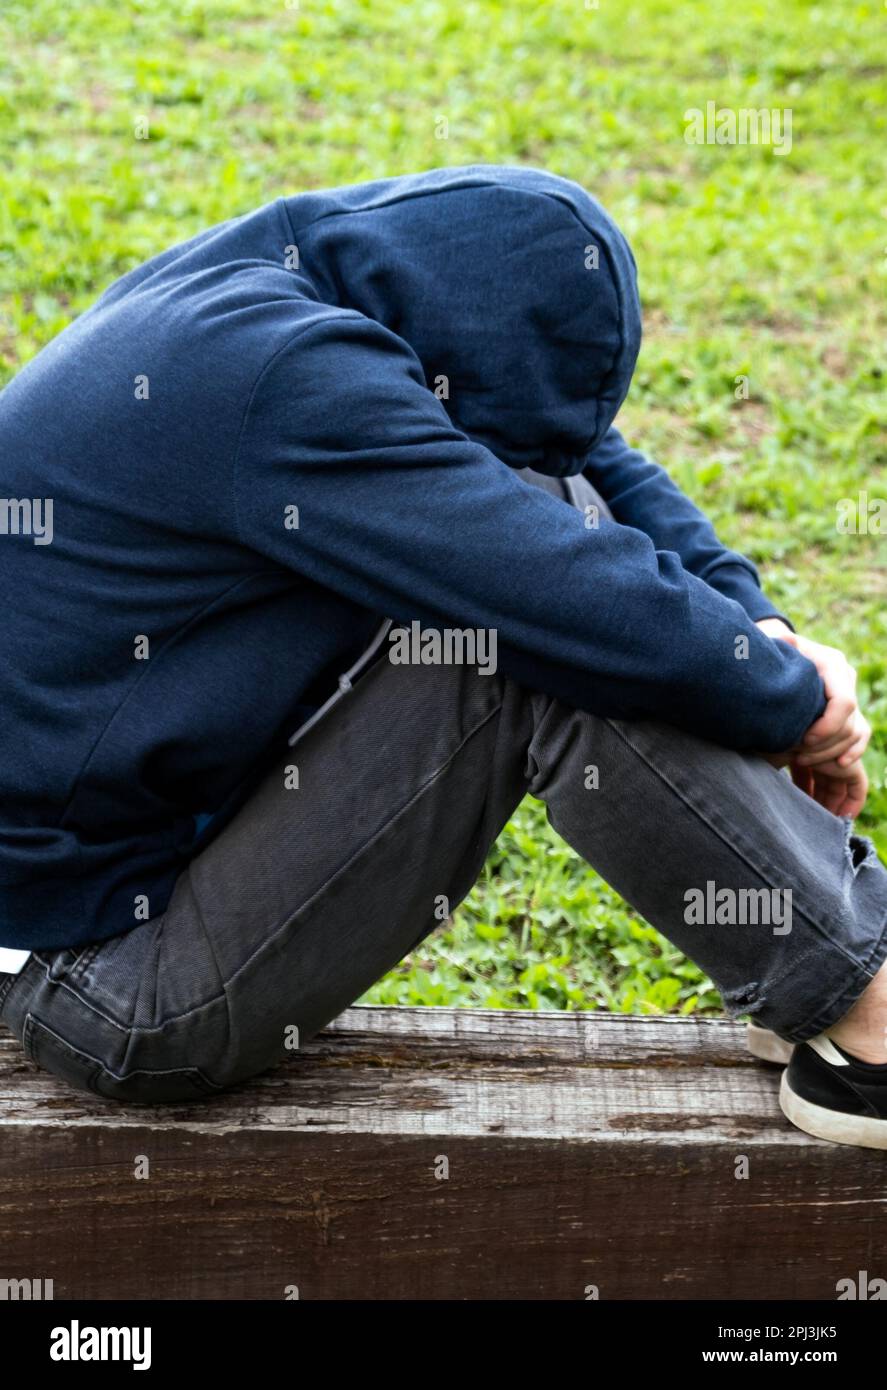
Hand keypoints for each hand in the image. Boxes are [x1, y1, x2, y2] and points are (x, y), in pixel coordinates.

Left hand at [755, 619, 870, 815]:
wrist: (778, 650)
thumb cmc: (772, 650)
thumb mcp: (774, 647)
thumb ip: (779, 645)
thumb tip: (785, 639)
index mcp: (833, 665)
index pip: (844, 701)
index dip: (828, 725)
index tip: (803, 740)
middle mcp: (846, 680)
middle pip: (850, 723)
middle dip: (825, 745)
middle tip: (797, 757)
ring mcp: (848, 696)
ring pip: (855, 734)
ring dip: (831, 753)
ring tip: (801, 762)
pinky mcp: (844, 712)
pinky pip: (858, 737)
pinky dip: (850, 754)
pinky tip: (837, 767)